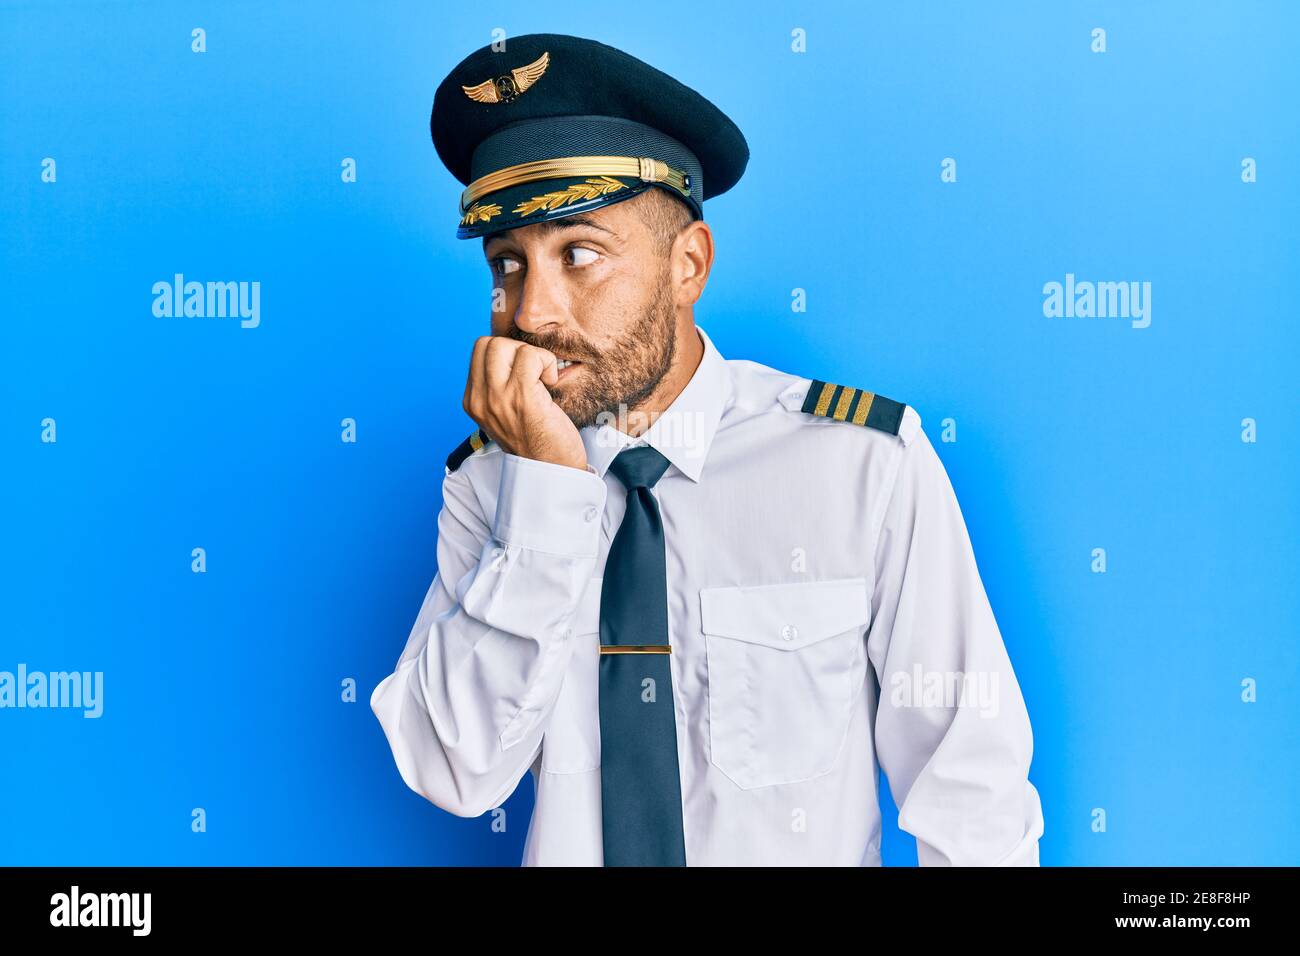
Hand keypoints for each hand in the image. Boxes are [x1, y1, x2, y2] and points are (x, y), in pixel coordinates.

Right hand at [462, 336, 587, 470]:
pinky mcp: (521, 398)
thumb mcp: (504, 414)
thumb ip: (498, 387)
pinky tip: (551, 383)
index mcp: (473, 401)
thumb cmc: (536, 441)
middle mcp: (480, 399)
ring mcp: (498, 398)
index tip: (524, 373)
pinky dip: (545, 362)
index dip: (506, 353)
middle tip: (534, 372)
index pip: (479, 351)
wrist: (551, 472)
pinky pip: (530, 357)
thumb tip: (511, 353)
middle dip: (516, 349)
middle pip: (488, 343)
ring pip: (505, 345)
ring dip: (532, 356)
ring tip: (542, 379)